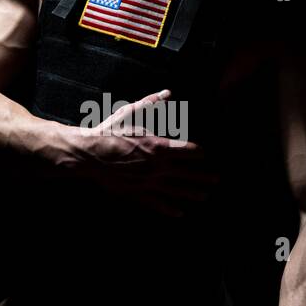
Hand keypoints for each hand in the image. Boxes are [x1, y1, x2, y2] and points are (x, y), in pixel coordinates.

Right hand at [57, 89, 219, 217]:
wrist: (88, 154)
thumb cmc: (109, 131)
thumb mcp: (130, 113)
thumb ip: (151, 103)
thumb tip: (167, 92)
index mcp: (158, 146)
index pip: (188, 151)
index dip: (199, 152)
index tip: (204, 154)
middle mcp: (157, 167)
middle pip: (188, 173)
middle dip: (204, 177)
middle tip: (217, 180)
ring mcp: (148, 182)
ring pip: (176, 190)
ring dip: (192, 193)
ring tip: (205, 196)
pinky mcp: (136, 193)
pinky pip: (157, 203)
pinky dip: (169, 208)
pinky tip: (180, 213)